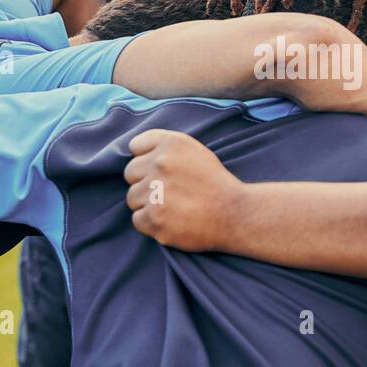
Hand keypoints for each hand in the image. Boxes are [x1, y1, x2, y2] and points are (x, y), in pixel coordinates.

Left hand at [124, 129, 241, 250]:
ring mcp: (156, 193)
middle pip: (130, 173)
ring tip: (172, 207)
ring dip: (148, 204)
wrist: (235, 214)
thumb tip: (134, 154)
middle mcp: (161, 164)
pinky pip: (137, 219)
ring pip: (132, 198)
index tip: (163, 170)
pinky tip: (171, 220)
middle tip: (169, 191)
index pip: (135, 146)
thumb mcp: (194, 151)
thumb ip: (164, 147)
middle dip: (145, 182)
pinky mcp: (155, 219)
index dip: (147, 159)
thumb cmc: (214, 182)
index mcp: (171, 143)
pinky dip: (151, 223)